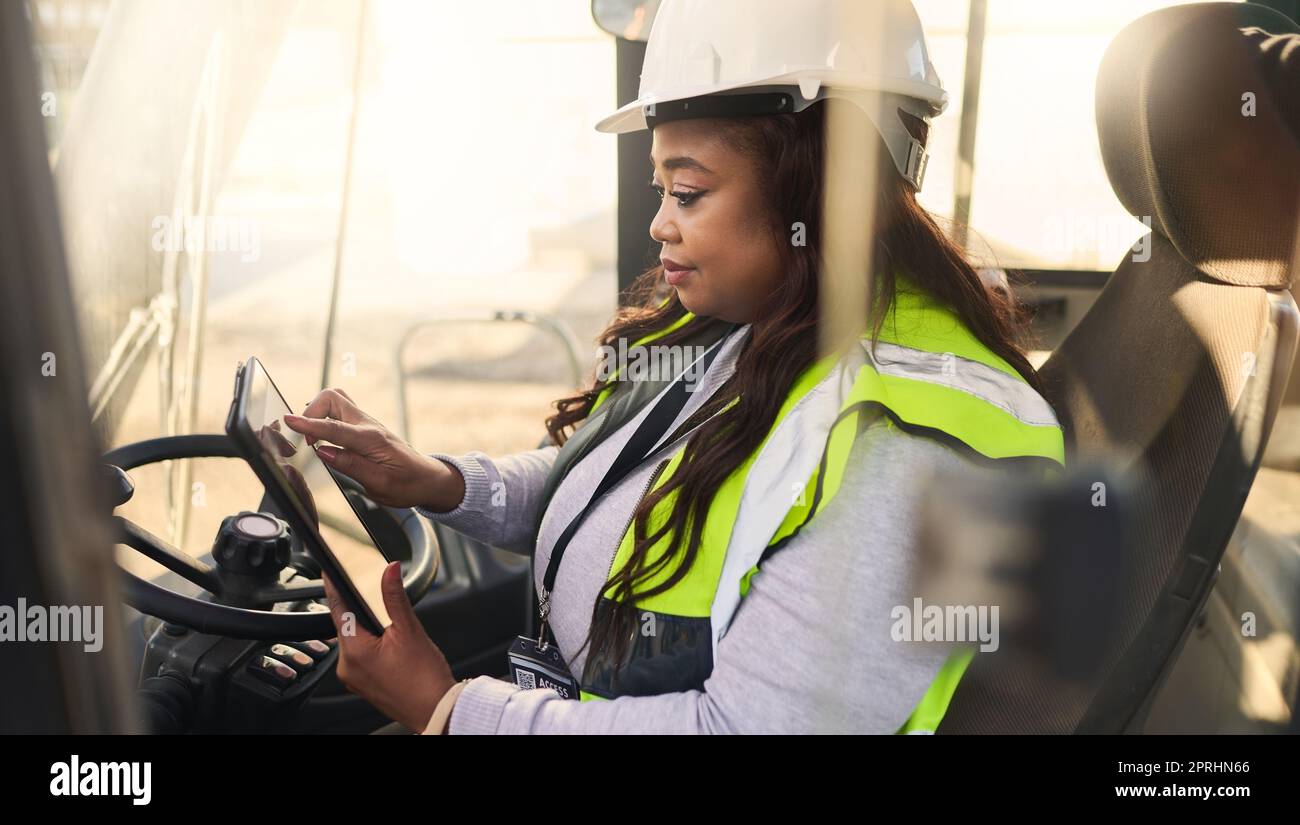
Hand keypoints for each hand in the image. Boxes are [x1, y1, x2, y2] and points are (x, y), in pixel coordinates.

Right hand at [283, 388, 463, 510]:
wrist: (427, 478)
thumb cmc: (407, 483)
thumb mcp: (378, 483)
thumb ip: (349, 465)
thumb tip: (322, 452)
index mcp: (371, 440)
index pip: (334, 427)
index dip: (309, 424)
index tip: (288, 421)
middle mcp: (368, 425)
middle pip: (332, 398)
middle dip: (311, 412)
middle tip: (309, 440)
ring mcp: (366, 423)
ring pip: (335, 401)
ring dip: (318, 413)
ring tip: (315, 439)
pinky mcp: (363, 427)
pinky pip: (339, 412)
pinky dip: (325, 418)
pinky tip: (325, 437)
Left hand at [323, 561, 457, 731]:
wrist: (436, 711)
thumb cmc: (425, 679)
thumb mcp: (410, 630)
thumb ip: (395, 597)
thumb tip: (390, 570)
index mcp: (354, 651)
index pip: (337, 608)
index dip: (335, 586)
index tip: (332, 570)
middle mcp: (347, 666)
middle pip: (346, 624)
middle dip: (361, 609)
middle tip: (376, 598)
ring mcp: (353, 678)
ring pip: (354, 640)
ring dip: (368, 628)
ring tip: (391, 628)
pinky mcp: (362, 684)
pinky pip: (360, 656)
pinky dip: (371, 645)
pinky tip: (391, 646)